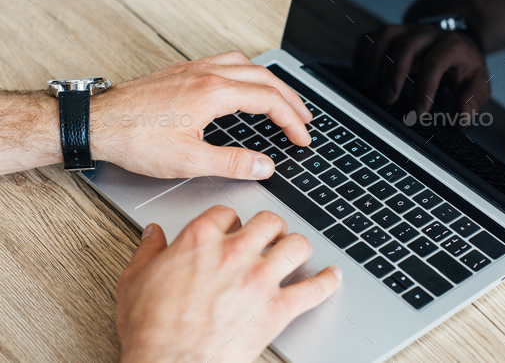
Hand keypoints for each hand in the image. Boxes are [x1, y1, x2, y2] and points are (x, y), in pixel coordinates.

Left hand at [90, 51, 311, 178]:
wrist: (98, 123)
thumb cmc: (136, 140)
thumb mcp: (189, 161)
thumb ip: (233, 163)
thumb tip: (264, 166)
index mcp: (214, 93)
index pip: (268, 101)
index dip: (291, 121)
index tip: (301, 138)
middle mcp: (207, 74)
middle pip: (264, 78)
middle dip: (290, 99)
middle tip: (304, 118)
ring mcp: (194, 70)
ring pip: (246, 65)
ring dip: (270, 81)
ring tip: (282, 98)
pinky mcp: (182, 72)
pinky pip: (226, 62)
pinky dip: (247, 72)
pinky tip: (243, 84)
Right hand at [116, 205, 341, 362]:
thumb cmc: (151, 327)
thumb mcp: (134, 279)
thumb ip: (148, 250)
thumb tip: (153, 233)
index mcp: (200, 241)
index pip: (227, 213)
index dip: (231, 219)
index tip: (233, 227)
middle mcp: (234, 253)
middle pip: (268, 222)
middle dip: (270, 226)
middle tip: (269, 235)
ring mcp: (259, 280)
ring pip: (296, 245)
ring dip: (297, 246)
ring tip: (295, 250)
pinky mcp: (277, 309)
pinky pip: (314, 290)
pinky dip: (327, 282)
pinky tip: (332, 276)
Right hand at [354, 24, 489, 114]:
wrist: (453, 38)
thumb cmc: (461, 65)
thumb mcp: (477, 81)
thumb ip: (473, 98)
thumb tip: (462, 118)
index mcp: (451, 45)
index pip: (436, 63)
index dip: (425, 88)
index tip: (418, 112)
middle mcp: (427, 33)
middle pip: (406, 45)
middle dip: (394, 73)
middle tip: (388, 99)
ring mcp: (406, 30)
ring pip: (385, 35)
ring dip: (373, 61)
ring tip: (369, 86)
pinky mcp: (389, 33)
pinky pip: (369, 37)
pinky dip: (361, 55)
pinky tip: (361, 75)